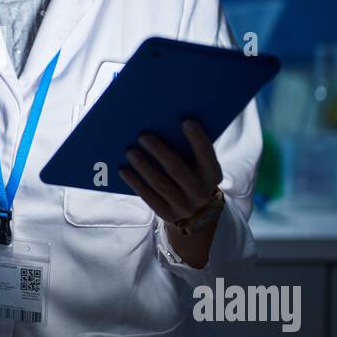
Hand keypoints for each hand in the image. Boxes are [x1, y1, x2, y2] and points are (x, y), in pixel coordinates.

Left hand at [119, 120, 224, 268]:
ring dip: (144, 166)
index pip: (207, 155)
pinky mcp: (168, 215)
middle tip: (143, 136)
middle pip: (178, 170)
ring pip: (161, 184)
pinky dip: (135, 183)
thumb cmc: (193, 175)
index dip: (197, 139)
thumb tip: (165, 124)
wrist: (196, 212)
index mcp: (213, 175)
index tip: (185, 121)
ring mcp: (185, 207)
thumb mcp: (199, 166)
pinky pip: (149, 198)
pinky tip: (124, 170)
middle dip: (160, 151)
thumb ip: (190, 150)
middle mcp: (201, 192)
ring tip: (130, 151)